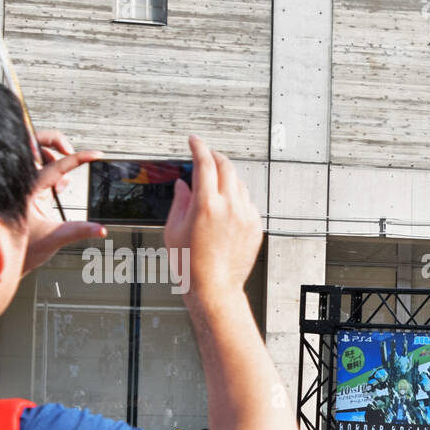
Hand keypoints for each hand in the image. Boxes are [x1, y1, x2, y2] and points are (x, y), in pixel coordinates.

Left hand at [22, 131, 105, 273]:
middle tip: (71, 150)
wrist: (5, 258)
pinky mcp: (31, 191)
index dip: (78, 159)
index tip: (96, 155)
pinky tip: (62, 186)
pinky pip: (42, 170)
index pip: (56, 167)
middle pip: (35, 146)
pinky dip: (55, 171)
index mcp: (27, 190)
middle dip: (55, 142)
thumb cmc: (22, 248)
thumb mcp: (55, 238)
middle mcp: (24, 183)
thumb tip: (101, 228)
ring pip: (37, 155)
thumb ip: (79, 231)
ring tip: (66, 175)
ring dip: (54, 157)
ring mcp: (26, 185)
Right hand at [164, 135, 262, 308]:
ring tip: (214, 184)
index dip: (198, 147)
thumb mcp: (173, 229)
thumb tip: (183, 184)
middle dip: (214, 157)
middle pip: (226, 167)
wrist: (215, 288)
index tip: (194, 141)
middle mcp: (229, 208)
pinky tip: (226, 207)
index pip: (204, 163)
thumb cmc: (191, 265)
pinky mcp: (256, 227)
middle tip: (206, 155)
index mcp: (206, 206)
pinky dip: (237, 197)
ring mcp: (246, 217)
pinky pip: (248, 203)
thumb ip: (180, 201)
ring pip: (239, 184)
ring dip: (226, 177)